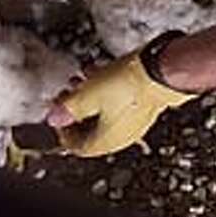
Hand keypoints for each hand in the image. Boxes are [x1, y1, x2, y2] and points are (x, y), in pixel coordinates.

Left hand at [46, 45, 195, 156]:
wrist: (161, 70)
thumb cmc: (129, 86)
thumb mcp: (88, 94)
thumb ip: (68, 108)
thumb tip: (54, 118)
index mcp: (106, 141)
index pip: (77, 146)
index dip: (62, 130)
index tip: (57, 114)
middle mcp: (122, 136)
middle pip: (90, 130)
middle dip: (75, 111)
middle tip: (67, 96)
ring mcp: (135, 122)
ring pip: (105, 114)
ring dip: (90, 98)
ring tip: (82, 80)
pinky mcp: (144, 106)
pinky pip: (119, 104)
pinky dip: (106, 92)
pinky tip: (101, 74)